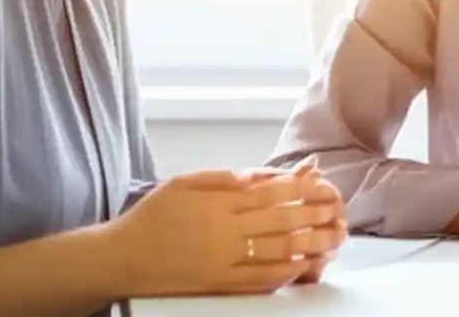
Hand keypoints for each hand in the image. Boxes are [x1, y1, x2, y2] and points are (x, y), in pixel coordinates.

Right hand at [108, 168, 345, 296]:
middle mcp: (223, 231)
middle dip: (314, 214)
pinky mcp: (218, 284)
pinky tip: (305, 264)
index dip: (301, 188)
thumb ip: (221, 177)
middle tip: (338, 210)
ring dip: (311, 244)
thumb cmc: (152, 216)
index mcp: (217, 203)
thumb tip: (258, 174)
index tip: (322, 184)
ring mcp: (222, 260)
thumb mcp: (183, 183)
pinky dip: (286, 272)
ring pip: (276, 251)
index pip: (269, 193)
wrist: (120, 258)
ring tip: (334, 237)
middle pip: (280, 221)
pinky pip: (259, 279)